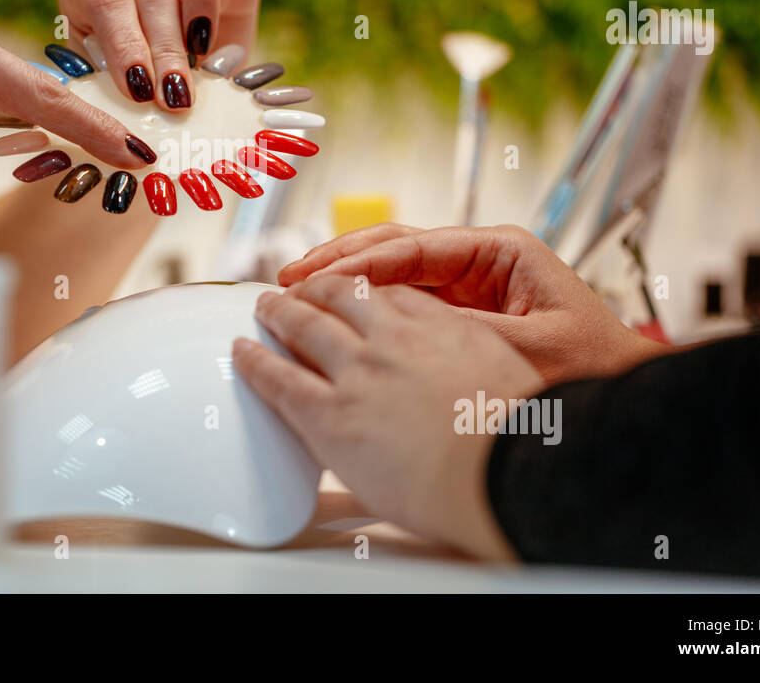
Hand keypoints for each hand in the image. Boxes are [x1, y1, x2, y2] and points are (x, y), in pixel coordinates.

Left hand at [57, 0, 283, 108]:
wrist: (170, 84)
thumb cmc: (133, 86)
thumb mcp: (112, 87)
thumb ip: (115, 84)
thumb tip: (134, 100)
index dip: (124, 44)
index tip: (140, 91)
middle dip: (165, 48)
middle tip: (176, 97)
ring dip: (201, 4)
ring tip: (205, 54)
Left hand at [233, 277, 541, 558]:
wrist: (505, 472)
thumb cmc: (517, 438)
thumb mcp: (504, 374)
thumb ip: (471, 360)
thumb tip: (466, 372)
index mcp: (440, 326)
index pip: (391, 293)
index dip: (365, 288)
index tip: (355, 288)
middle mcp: (393, 339)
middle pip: (341, 295)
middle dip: (316, 288)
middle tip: (298, 288)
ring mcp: (357, 373)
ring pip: (304, 325)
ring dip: (280, 311)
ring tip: (266, 306)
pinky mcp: (329, 414)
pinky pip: (278, 378)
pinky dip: (256, 360)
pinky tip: (243, 351)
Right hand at [279, 223, 667, 384]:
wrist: (624, 406)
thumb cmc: (594, 372)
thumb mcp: (525, 350)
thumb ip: (459, 332)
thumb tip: (393, 324)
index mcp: (501, 252)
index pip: (413, 248)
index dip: (358, 263)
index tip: (316, 278)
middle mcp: (481, 262)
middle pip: (394, 249)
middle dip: (340, 261)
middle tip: (291, 278)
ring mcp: (468, 286)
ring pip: (393, 273)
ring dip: (345, 280)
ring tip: (297, 289)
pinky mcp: (461, 315)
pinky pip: (403, 302)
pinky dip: (365, 306)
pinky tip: (332, 316)